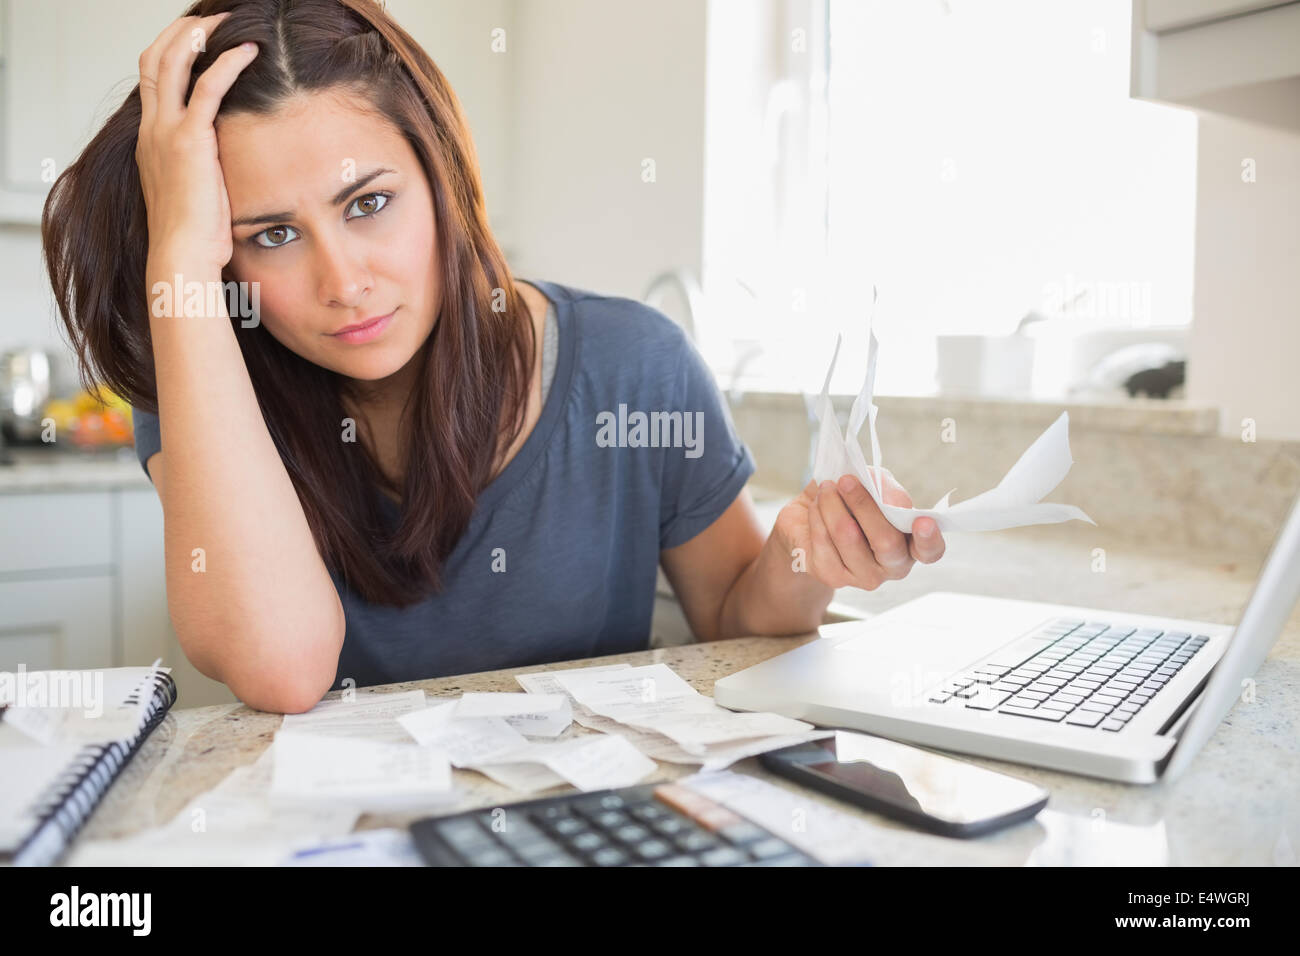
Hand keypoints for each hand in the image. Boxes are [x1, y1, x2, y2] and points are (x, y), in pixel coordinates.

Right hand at [135, 11, 257, 271]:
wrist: (182, 254)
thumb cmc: (194, 234)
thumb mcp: (193, 191)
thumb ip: (202, 167)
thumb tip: (226, 164)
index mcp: (150, 139)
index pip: (151, 79)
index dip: (171, 52)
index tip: (196, 40)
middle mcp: (152, 128)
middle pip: (154, 58)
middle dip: (180, 32)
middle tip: (210, 20)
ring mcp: (167, 131)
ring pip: (172, 61)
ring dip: (199, 35)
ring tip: (226, 23)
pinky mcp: (190, 139)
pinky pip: (207, 86)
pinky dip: (227, 62)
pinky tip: (248, 51)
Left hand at [774, 469, 945, 591]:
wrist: (812, 521)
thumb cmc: (854, 502)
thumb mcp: (873, 486)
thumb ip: (884, 488)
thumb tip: (886, 498)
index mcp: (912, 544)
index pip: (930, 551)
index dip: (929, 539)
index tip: (923, 522)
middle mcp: (893, 566)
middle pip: (885, 541)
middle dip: (864, 505)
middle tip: (846, 480)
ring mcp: (864, 575)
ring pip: (848, 537)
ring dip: (833, 505)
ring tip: (827, 487)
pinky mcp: (834, 576)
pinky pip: (823, 541)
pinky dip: (818, 515)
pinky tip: (816, 505)